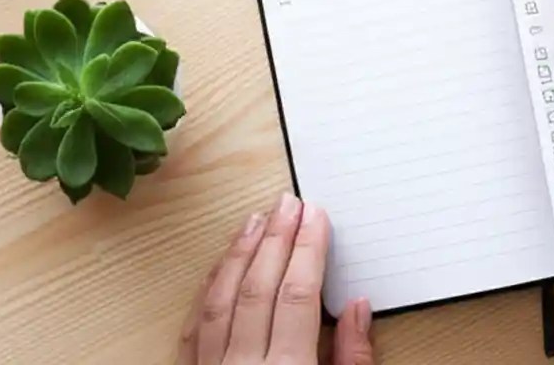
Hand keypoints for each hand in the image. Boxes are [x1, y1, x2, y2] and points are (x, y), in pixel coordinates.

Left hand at [178, 193, 374, 364]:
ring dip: (239, 254)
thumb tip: (358, 307)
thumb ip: (354, 358)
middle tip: (287, 204)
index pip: (298, 295)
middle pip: (258, 288)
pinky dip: (209, 289)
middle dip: (275, 239)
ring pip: (220, 300)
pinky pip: (195, 325)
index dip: (308, 250)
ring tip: (254, 220)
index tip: (315, 216)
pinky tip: (222, 264)